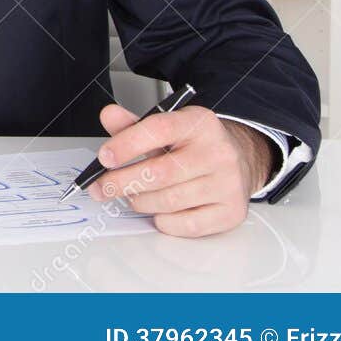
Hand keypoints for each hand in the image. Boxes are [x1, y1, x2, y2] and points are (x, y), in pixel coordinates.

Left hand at [90, 102, 274, 236]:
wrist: (239, 161)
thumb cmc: (194, 145)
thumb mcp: (166, 127)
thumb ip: (133, 125)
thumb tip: (108, 116)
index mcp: (199, 123)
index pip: (158, 130)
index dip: (126, 145)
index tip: (103, 158)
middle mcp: (218, 152)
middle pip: (159, 173)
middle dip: (121, 182)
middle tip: (100, 188)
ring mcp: (228, 184)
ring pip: (168, 201)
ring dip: (140, 202)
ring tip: (133, 196)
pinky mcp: (232, 212)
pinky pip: (185, 224)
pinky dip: (163, 220)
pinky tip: (159, 211)